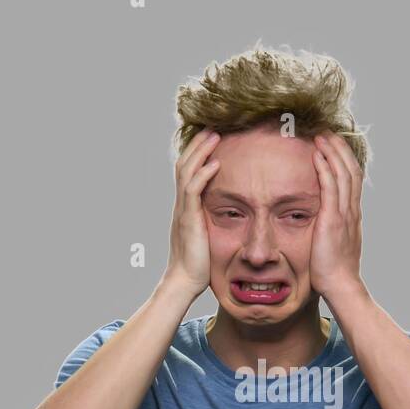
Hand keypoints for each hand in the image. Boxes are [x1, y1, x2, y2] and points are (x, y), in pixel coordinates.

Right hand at [162, 128, 221, 298]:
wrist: (184, 282)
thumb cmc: (199, 263)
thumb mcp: (207, 235)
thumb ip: (212, 221)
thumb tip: (228, 213)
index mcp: (186, 207)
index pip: (188, 171)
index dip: (197, 153)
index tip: (210, 137)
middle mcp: (182, 205)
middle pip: (185, 164)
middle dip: (198, 144)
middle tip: (213, 126)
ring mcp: (183, 211)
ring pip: (187, 172)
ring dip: (201, 152)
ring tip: (214, 135)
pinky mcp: (188, 220)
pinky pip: (194, 191)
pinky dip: (203, 174)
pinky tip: (216, 163)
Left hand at [308, 130, 364, 299]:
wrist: (341, 285)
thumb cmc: (334, 270)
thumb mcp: (335, 243)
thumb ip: (332, 228)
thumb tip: (323, 222)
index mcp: (353, 215)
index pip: (352, 179)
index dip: (345, 159)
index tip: (334, 145)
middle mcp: (352, 210)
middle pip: (351, 170)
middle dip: (340, 148)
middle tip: (328, 131)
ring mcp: (345, 214)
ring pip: (343, 173)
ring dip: (332, 152)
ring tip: (322, 135)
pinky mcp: (333, 219)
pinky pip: (330, 187)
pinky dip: (325, 168)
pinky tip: (317, 155)